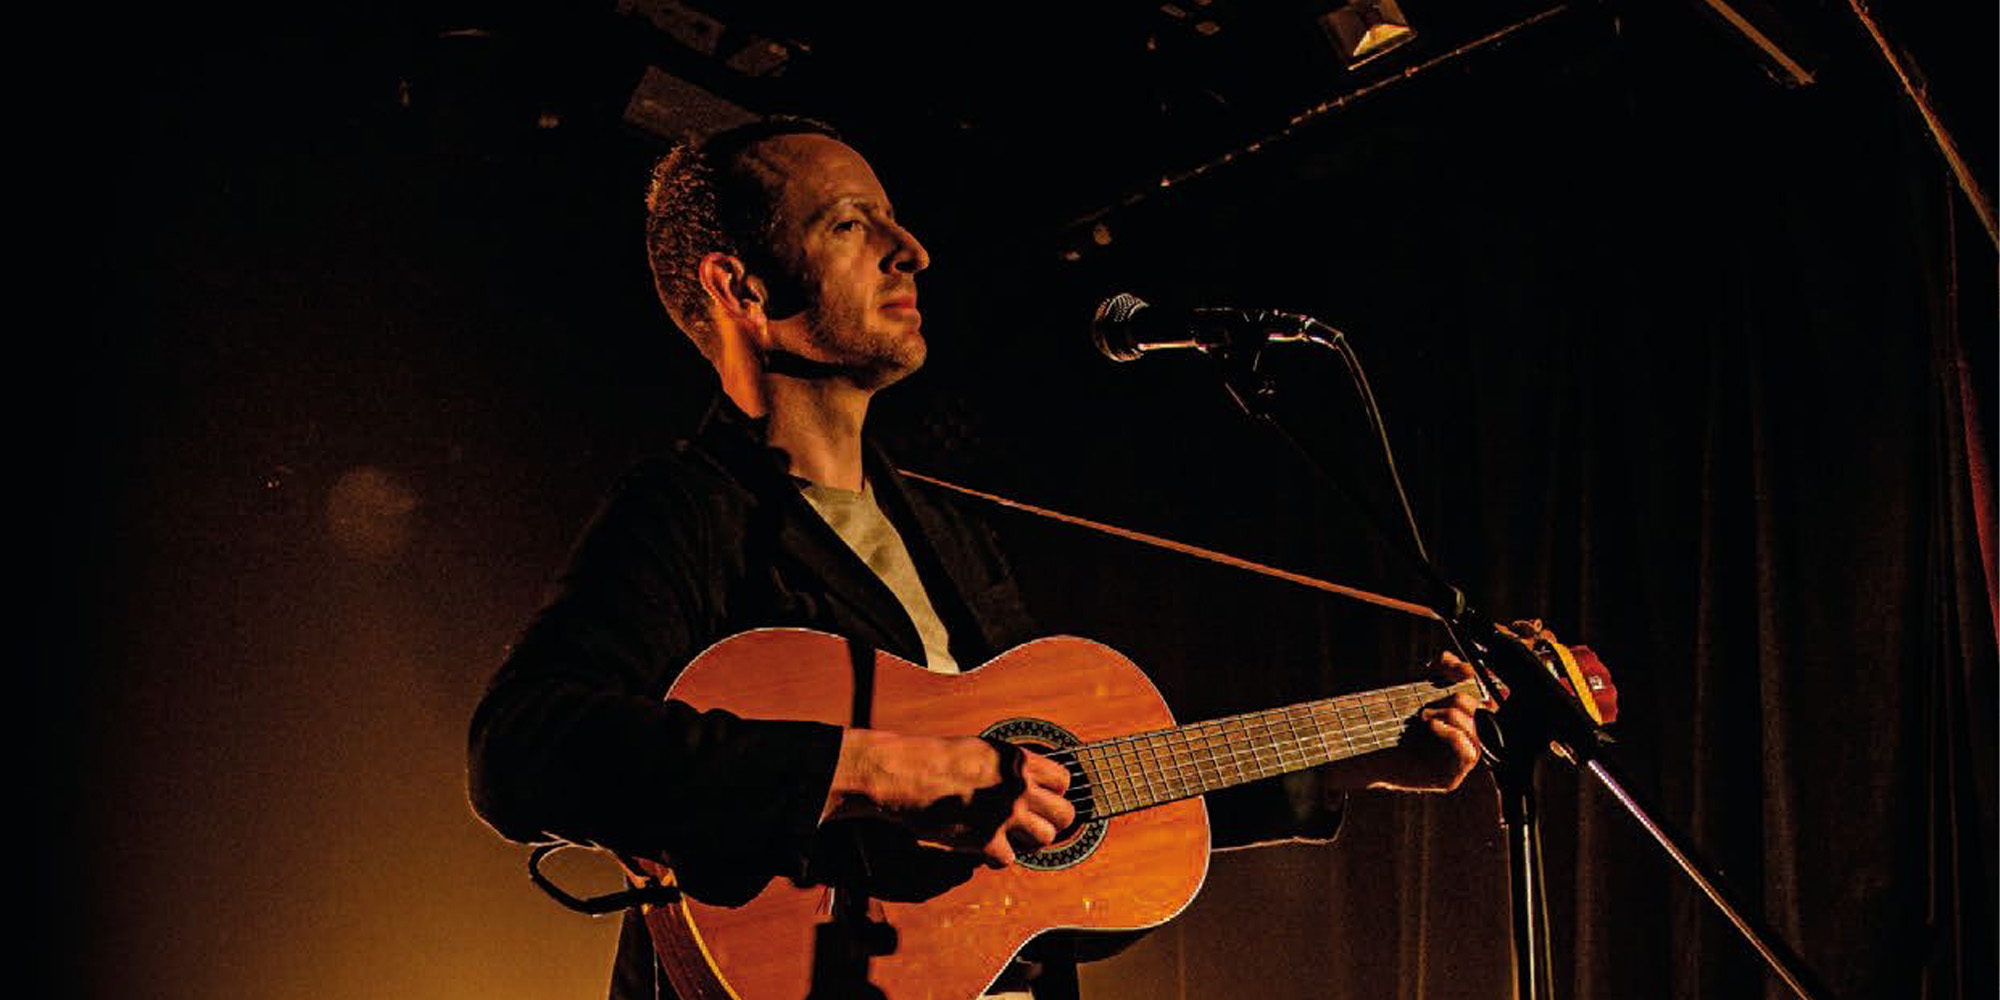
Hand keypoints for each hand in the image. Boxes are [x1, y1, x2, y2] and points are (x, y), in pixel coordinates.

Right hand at [823, 730, 1075, 866]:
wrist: (907, 775)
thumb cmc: (936, 759)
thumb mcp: (983, 750)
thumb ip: (1010, 767)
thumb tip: (1028, 781)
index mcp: (1019, 761)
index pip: (1064, 781)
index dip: (1055, 793)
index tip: (1043, 799)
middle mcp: (1020, 787)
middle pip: (1065, 814)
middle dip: (1052, 821)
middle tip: (1034, 823)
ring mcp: (1006, 815)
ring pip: (1046, 838)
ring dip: (1030, 841)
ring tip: (1013, 837)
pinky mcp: (987, 840)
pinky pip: (1010, 859)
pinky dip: (998, 858)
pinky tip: (986, 848)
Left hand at [1323, 652, 1485, 793]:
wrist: (1365, 745)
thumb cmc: (1392, 716)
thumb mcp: (1420, 683)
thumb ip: (1445, 668)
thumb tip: (1469, 668)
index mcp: (1465, 720)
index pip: (1491, 699)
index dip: (1486, 682)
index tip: (1466, 672)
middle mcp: (1466, 741)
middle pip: (1486, 713)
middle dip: (1458, 700)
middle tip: (1429, 704)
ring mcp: (1459, 762)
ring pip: (1477, 732)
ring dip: (1452, 716)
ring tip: (1425, 715)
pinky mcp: (1450, 777)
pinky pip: (1468, 752)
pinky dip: (1453, 734)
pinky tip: (1432, 725)